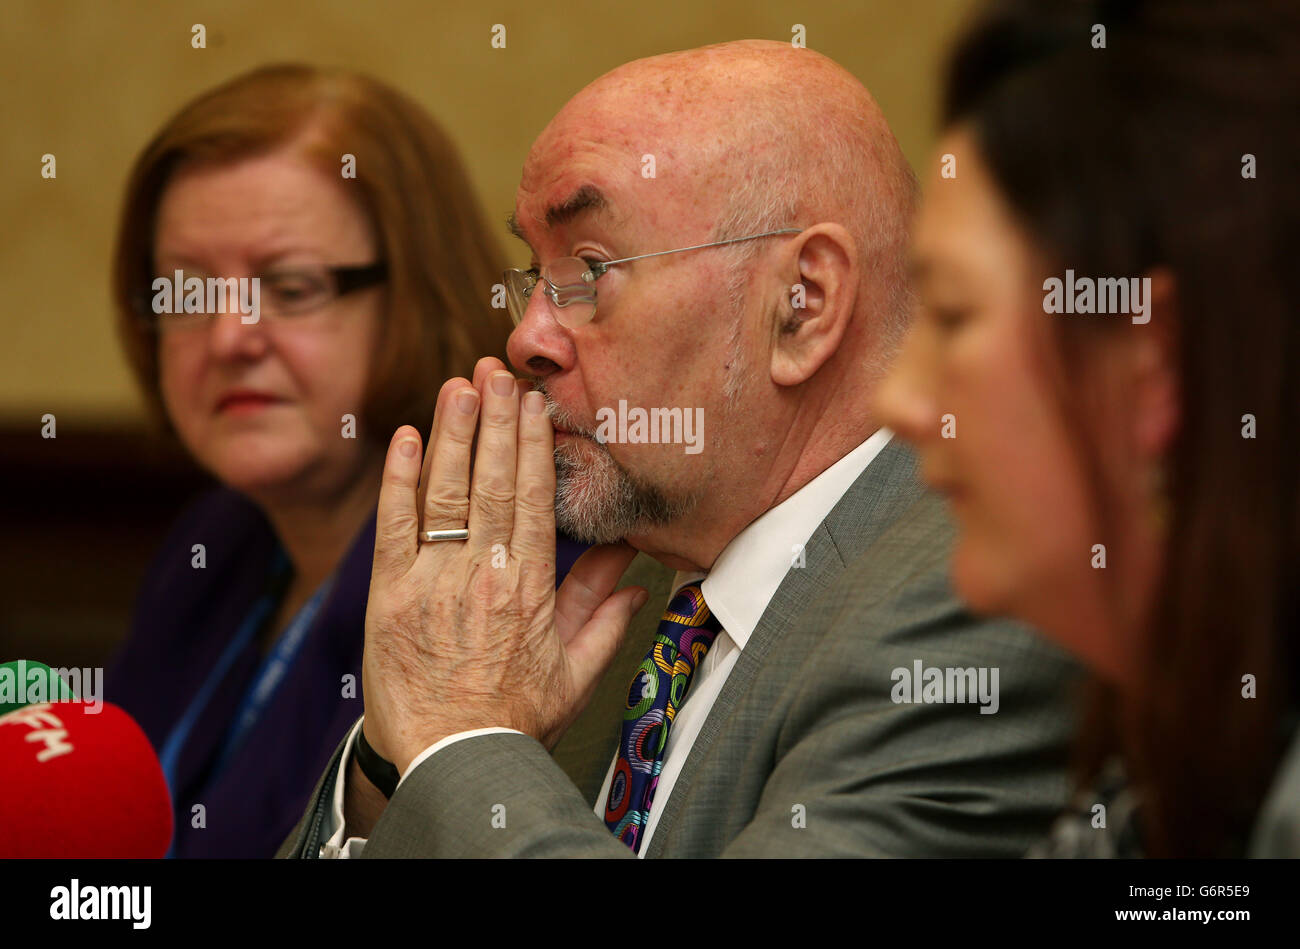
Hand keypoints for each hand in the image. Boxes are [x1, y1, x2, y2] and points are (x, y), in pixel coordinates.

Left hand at [359, 356, 649, 774]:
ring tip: (460, 384)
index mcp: (529, 590)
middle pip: (491, 484)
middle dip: (496, 422)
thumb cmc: (512, 720)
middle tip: (498, 371)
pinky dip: (398, 480)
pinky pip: (394, 528)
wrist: (449, 762)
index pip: (534, 501)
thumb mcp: (574, 675)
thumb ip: (605, 619)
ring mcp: (431, 584)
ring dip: (453, 435)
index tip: (536, 403)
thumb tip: (637, 575)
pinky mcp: (389, 597)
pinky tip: (407, 437)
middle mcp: (481, 578)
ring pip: (444, 495)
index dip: (534, 446)